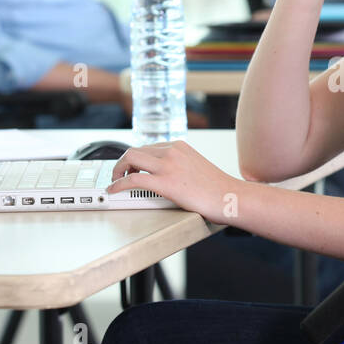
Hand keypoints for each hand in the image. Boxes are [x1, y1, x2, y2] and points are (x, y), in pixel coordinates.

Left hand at [106, 142, 240, 223]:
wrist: (229, 196)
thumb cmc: (217, 187)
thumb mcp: (197, 166)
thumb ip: (181, 164)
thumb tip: (169, 175)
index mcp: (180, 146)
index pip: (148, 146)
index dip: (135, 158)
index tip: (131, 167)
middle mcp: (172, 152)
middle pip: (135, 150)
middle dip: (123, 162)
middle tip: (120, 174)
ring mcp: (168, 166)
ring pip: (130, 158)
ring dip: (117, 170)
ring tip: (115, 182)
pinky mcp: (165, 182)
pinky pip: (133, 179)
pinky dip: (118, 184)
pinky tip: (114, 190)